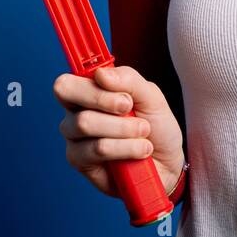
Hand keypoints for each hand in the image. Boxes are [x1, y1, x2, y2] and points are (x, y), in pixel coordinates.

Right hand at [53, 65, 184, 198]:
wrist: (167, 162)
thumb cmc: (156, 127)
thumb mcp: (151, 96)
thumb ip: (128, 79)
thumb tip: (100, 74)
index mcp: (89, 90)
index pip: (68, 80)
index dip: (91, 84)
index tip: (122, 95)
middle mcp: (75, 111)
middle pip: (68, 94)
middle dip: (106, 100)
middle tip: (130, 109)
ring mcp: (74, 137)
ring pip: (85, 122)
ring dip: (124, 128)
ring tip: (143, 132)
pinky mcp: (79, 160)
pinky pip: (97, 149)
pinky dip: (126, 148)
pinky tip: (140, 151)